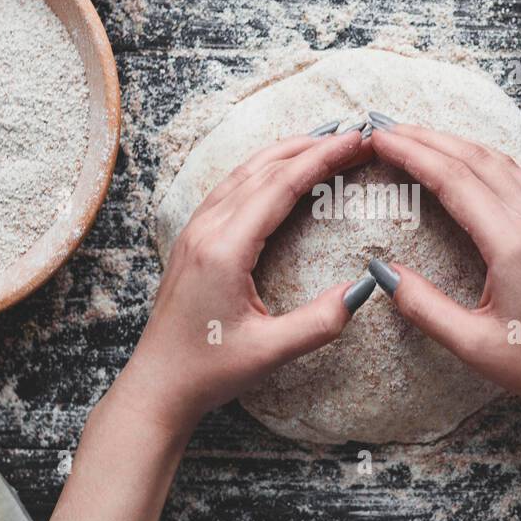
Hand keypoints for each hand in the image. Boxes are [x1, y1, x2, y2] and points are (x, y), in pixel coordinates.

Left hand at [133, 126, 376, 433]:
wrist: (158, 386)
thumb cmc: (208, 371)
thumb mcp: (270, 353)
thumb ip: (320, 322)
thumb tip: (363, 287)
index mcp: (225, 249)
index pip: (282, 185)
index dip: (323, 158)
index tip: (357, 140)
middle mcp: (207, 230)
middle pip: (264, 168)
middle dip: (312, 145)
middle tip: (353, 134)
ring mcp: (195, 231)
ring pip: (245, 172)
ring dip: (286, 152)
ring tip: (325, 140)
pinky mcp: (193, 240)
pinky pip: (231, 188)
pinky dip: (264, 169)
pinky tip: (281, 170)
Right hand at [368, 120, 520, 430]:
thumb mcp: (471, 344)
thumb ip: (423, 306)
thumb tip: (382, 272)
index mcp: (513, 244)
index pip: (453, 180)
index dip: (410, 154)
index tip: (377, 138)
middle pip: (474, 159)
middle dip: (425, 138)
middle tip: (384, 127)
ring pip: (499, 163)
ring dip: (455, 143)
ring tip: (416, 136)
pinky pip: (518, 179)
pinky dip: (484, 159)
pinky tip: (468, 160)